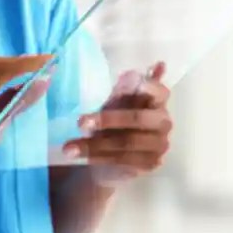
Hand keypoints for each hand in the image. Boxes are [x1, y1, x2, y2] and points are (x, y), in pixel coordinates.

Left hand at [62, 62, 172, 186]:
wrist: (109, 156)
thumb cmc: (113, 121)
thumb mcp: (114, 103)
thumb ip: (125, 89)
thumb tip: (144, 69)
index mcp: (158, 101)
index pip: (159, 91)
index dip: (146, 86)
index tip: (125, 78)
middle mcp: (163, 122)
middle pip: (138, 118)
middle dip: (107, 119)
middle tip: (80, 122)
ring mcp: (159, 145)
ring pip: (126, 142)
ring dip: (94, 144)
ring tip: (69, 147)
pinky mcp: (149, 163)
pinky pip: (121, 159)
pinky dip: (98, 157)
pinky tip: (80, 156)